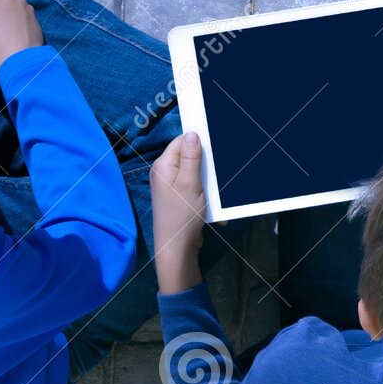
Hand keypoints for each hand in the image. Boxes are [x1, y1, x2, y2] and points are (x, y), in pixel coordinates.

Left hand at [150, 132, 206, 293]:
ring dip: (209, 184)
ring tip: (215, 194)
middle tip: (219, 172)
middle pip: (190, 158)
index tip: (216, 144)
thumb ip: (190, 158)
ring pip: (196, 175)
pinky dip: (207, 197)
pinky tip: (212, 209)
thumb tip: (192, 134)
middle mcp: (165, 174)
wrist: (177, 249)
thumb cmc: (181, 216)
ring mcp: (172, 188)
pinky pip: (196, 190)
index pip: (181, 141)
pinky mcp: (180, 200)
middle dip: (207, 166)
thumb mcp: (189, 183)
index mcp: (163, 166)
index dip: (198, 141)